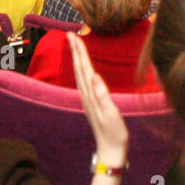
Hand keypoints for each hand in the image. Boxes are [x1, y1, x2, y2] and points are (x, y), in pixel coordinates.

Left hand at [68, 32, 126, 167]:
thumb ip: (103, 95)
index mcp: (92, 95)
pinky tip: (83, 67)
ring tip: (75, 45)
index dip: (80, 51)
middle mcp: (87, 95)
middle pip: (79, 68)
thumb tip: (95, 76)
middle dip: (75, 50)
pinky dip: (82, 69)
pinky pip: (84, 81)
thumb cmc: (114, 133)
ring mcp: (88, 99)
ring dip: (77, 58)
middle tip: (70, 34)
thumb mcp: (111, 114)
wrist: (110, 150)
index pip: (84, 68)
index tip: (74, 36)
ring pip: (80, 74)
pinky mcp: (92, 103)